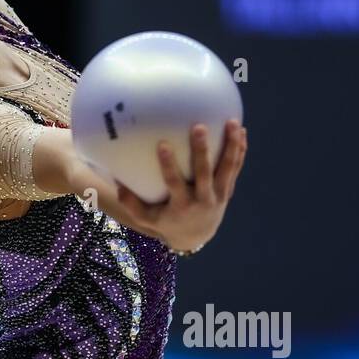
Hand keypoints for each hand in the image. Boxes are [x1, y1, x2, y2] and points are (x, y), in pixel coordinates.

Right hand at [112, 120, 247, 251]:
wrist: (197, 236)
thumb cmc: (167, 221)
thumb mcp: (147, 219)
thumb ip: (131, 203)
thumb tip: (117, 183)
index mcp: (182, 205)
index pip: (175, 183)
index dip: (168, 165)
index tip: (162, 145)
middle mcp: (203, 199)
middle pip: (205, 173)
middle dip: (202, 151)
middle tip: (199, 128)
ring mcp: (219, 194)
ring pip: (228, 167)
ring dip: (231, 145)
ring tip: (232, 122)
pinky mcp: (228, 189)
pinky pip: (236, 167)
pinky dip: (240, 150)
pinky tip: (241, 130)